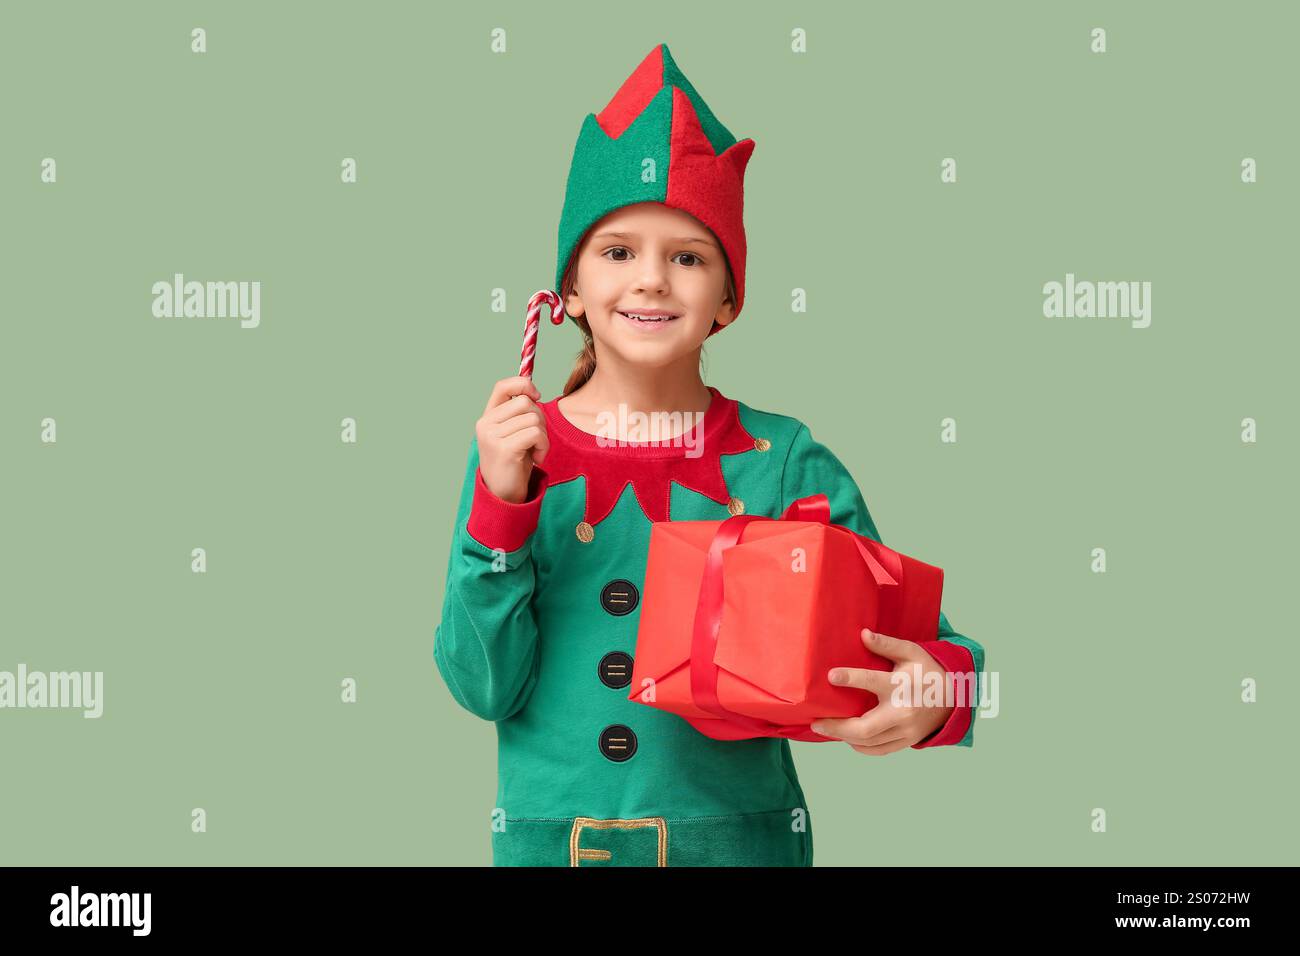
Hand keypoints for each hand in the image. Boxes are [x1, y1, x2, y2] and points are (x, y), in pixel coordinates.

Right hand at [476, 376, 548, 503]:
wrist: (504, 495)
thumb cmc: (514, 463)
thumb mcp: (513, 433)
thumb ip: (519, 413)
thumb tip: (534, 391)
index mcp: (487, 417)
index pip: (502, 386)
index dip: (523, 384)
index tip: (536, 396)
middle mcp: (485, 424)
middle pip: (525, 402)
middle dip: (540, 418)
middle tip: (536, 439)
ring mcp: (492, 436)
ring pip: (533, 418)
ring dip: (543, 436)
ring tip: (535, 451)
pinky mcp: (504, 449)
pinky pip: (536, 433)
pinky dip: (543, 445)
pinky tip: (536, 459)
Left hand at [810, 628, 953, 755]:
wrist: (954, 697)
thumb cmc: (927, 671)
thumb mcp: (911, 652)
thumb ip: (887, 644)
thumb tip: (863, 634)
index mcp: (901, 686)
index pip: (872, 682)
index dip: (851, 678)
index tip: (831, 676)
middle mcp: (902, 712)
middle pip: (865, 728)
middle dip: (837, 728)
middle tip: (816, 724)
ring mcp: (906, 731)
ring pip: (869, 743)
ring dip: (844, 738)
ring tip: (826, 729)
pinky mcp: (907, 741)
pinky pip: (879, 751)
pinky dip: (861, 748)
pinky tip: (847, 739)